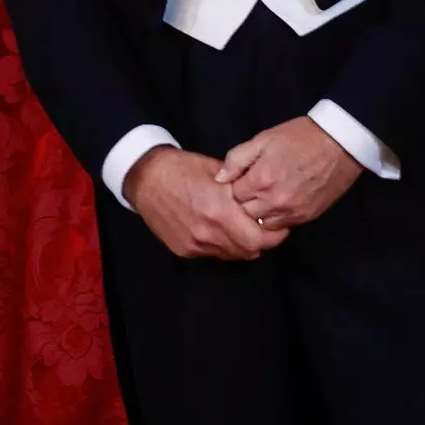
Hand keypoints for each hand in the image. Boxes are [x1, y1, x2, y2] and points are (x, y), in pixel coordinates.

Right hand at [125, 146, 285, 260]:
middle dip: (260, 241)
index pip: (258, 239)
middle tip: (263, 229)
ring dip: (240, 244)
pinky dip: (221, 245)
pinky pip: (212, 254)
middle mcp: (208, 232)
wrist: (146, 179)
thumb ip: (242, 191)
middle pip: (248, 251)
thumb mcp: (218, 172)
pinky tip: (218, 229)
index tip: (278, 227)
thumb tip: (263, 202)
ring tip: (240, 228)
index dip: (273, 235)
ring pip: (231, 255)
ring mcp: (195, 244)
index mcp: (219, 210)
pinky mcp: (184, 250)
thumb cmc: (183, 169)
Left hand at [216, 117, 360, 229]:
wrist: (339, 143)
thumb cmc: (300, 137)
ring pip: (262, 225)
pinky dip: (276, 219)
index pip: (232, 196)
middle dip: (242, 204)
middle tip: (247, 192)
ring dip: (258, 215)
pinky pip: (282, 227)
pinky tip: (277, 204)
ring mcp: (291, 211)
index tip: (238, 181)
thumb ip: (237, 159)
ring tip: (262, 199)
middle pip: (244, 215)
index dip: (232, 189)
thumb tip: (219, 178)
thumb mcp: (263, 139)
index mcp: (260, 180)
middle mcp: (274, 200)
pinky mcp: (306, 217)